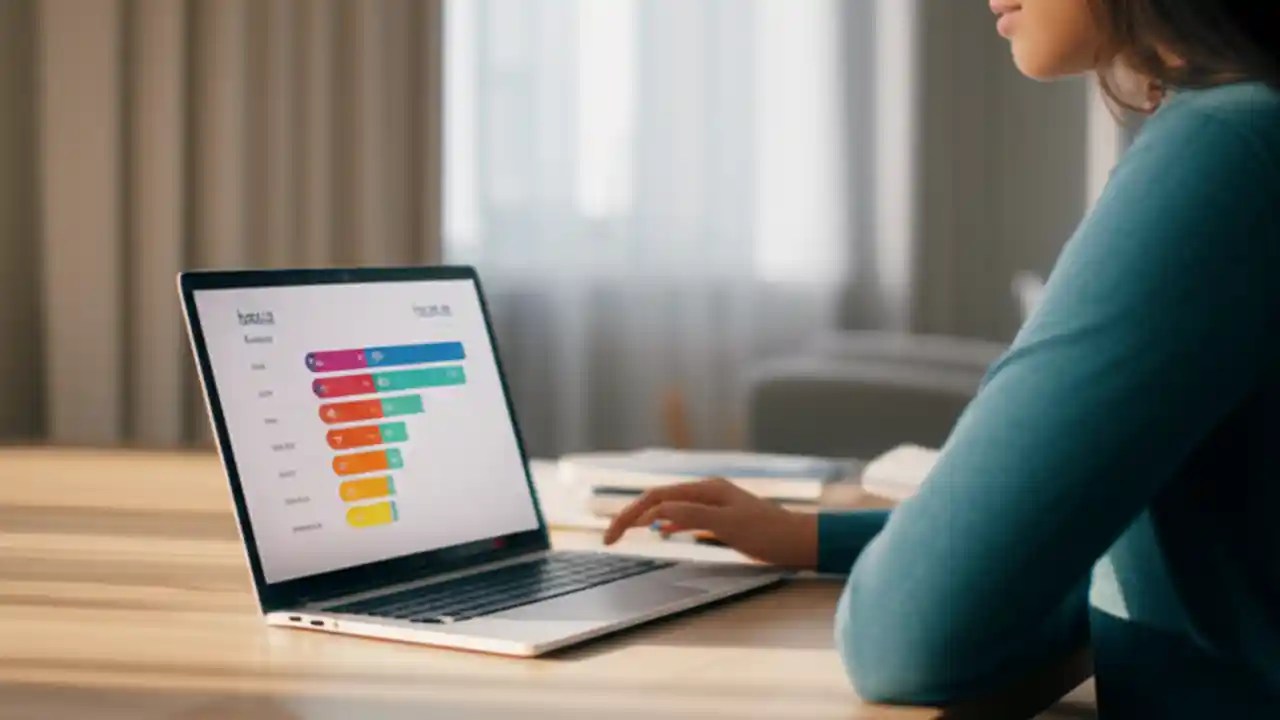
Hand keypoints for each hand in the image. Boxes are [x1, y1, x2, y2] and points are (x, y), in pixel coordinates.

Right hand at [601, 477, 817, 568]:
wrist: (798, 541)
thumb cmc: (767, 533)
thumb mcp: (726, 525)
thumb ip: (691, 515)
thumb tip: (657, 512)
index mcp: (705, 489)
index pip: (656, 497)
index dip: (630, 515)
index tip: (612, 536)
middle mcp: (706, 492)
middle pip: (658, 499)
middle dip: (631, 514)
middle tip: (610, 537)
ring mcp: (713, 504)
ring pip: (668, 506)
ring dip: (645, 517)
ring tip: (626, 531)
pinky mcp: (719, 517)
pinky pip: (682, 515)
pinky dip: (665, 522)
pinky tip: (661, 530)